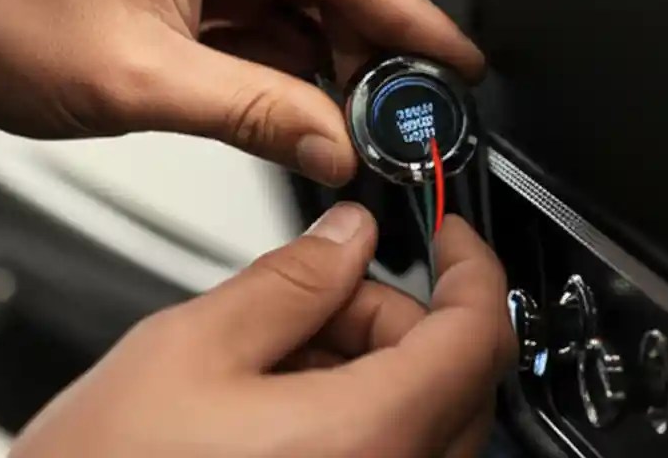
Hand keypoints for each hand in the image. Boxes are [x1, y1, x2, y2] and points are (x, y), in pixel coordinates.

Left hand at [0, 0, 481, 184]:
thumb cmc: (1, 24)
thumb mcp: (143, 84)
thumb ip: (259, 113)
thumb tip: (340, 144)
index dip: (410, 14)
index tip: (454, 63)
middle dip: (387, 27)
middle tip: (411, 100)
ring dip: (351, 37)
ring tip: (364, 106)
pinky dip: (312, 37)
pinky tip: (320, 85)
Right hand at [10, 203, 516, 457]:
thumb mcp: (189, 352)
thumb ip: (290, 281)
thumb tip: (348, 235)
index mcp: (369, 439)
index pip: (478, 334)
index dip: (471, 265)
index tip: (448, 232)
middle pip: (455, 374)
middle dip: (396, 316)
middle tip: (320, 293)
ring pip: (427, 417)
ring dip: (373, 367)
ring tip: (274, 360)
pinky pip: (395, 457)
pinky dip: (360, 415)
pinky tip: (279, 407)